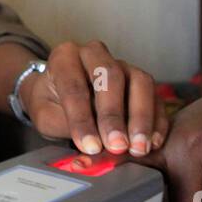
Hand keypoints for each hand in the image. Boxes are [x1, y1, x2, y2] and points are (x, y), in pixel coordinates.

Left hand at [20, 40, 169, 157]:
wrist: (59, 94)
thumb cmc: (50, 103)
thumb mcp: (44, 115)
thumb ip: (64, 126)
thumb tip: (91, 146)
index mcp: (65, 57)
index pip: (74, 86)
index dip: (82, 119)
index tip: (90, 146)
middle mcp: (95, 54)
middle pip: (110, 76)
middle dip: (114, 115)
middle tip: (117, 146)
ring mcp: (122, 64)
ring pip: (139, 81)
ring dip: (141, 117)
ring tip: (139, 147)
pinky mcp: (140, 80)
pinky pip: (155, 96)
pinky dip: (156, 120)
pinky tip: (153, 142)